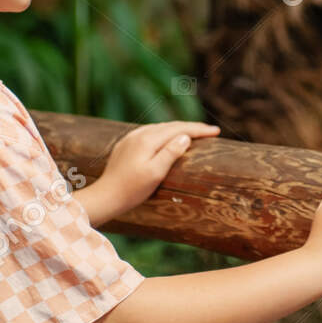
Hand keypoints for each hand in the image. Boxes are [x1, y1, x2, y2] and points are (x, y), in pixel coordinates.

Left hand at [86, 121, 219, 222]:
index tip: (216, 131)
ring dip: (178, 129)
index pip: (179, 129)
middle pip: (170, 126)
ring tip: (194, 133)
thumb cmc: (132, 189)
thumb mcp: (155, 173)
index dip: (198, 130)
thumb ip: (170, 153)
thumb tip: (185, 137)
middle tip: (210, 131)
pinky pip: (150, 133)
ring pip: (160, 128)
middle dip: (191, 127)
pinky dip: (165, 134)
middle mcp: (139, 134)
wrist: (105, 196)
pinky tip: (168, 139)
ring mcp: (131, 138)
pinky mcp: (126, 145)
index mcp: (148, 139)